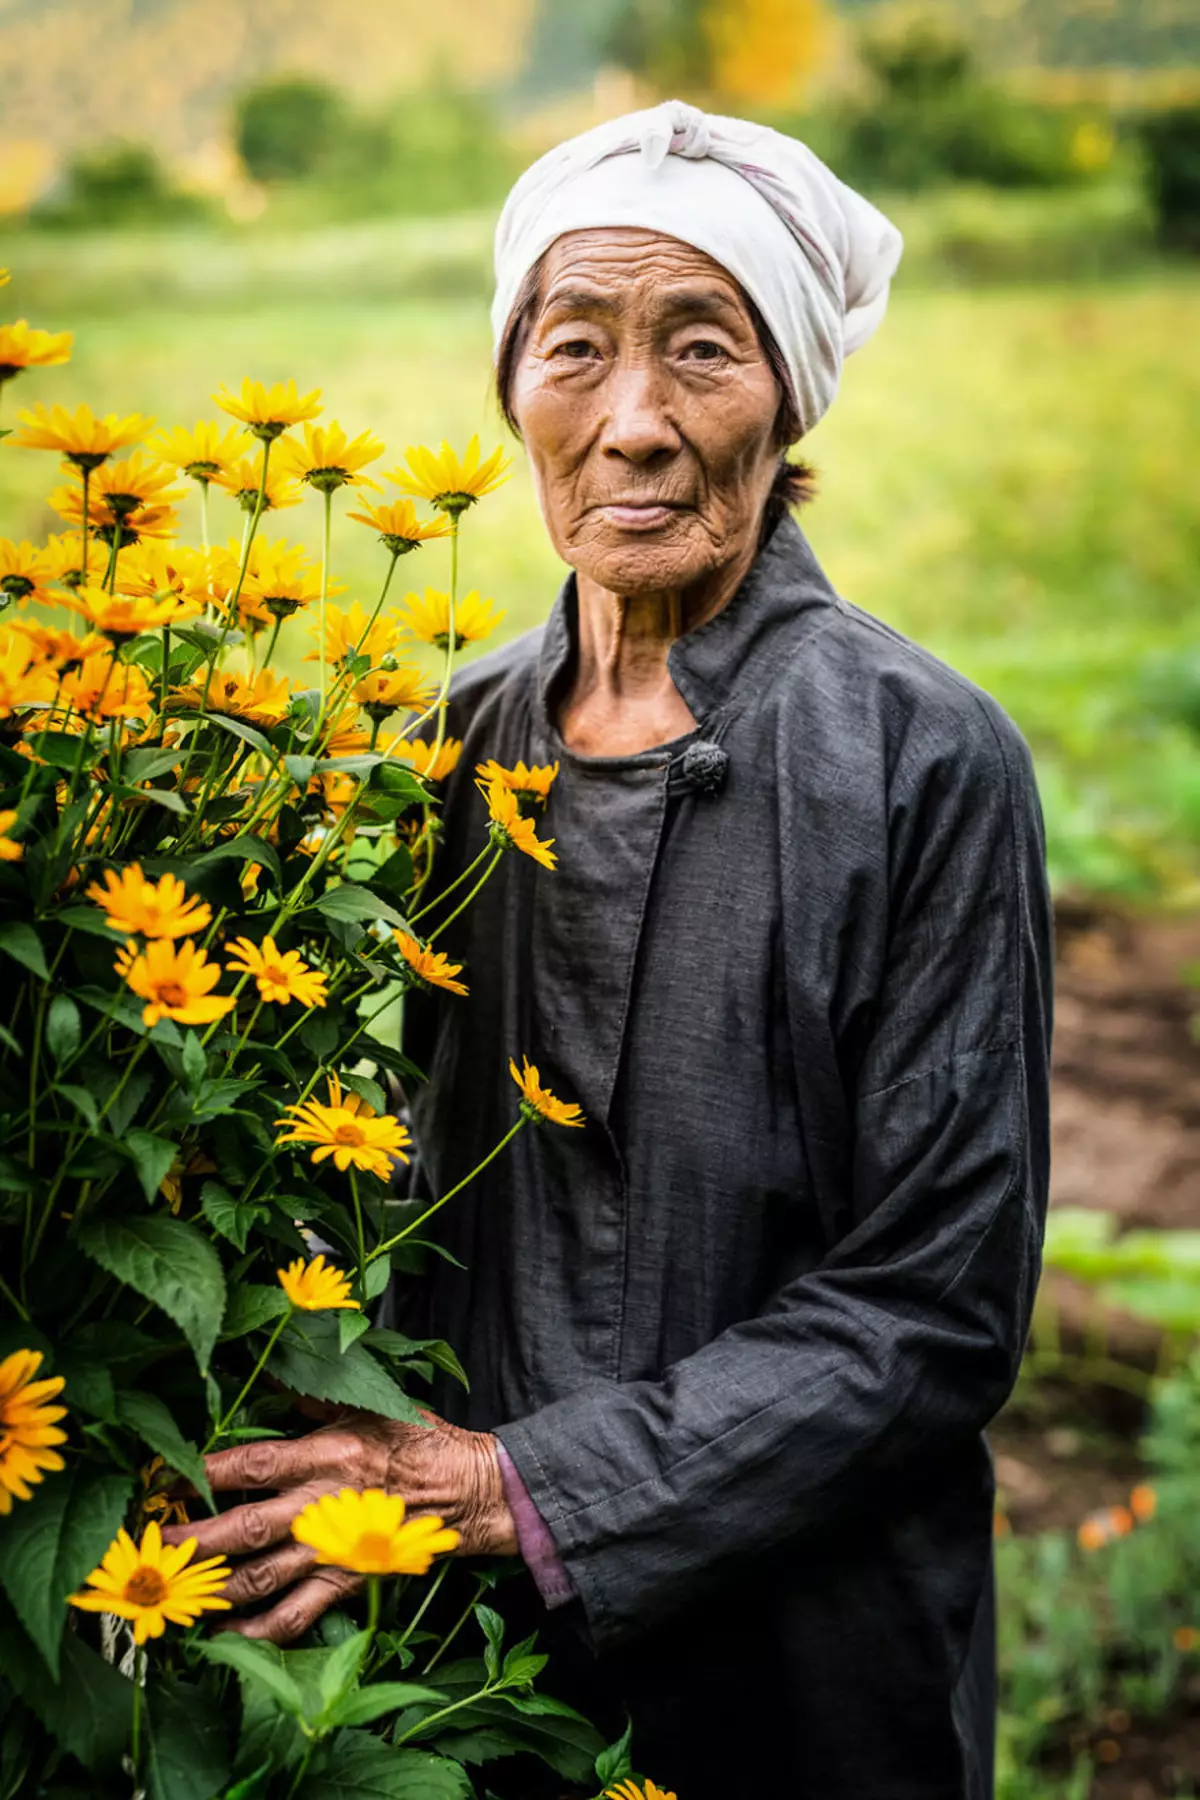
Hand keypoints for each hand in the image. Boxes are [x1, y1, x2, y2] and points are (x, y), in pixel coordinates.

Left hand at [162, 1410, 516, 1643]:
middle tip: (156, 1544)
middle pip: (244, 1527)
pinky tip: (224, 1637)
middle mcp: (323, 1504)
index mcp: (327, 1454)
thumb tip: (266, 1373)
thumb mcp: (368, 1404)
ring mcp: (332, 1549)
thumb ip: (311, 1395)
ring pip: (261, 1577)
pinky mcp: (346, 1581)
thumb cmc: (417, 1441)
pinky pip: (297, 1617)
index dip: (205, 1472)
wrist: (470, 1490)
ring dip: (214, 1588)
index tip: (167, 1477)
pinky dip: (258, 1632)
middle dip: (194, 1538)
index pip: (252, 1462)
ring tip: (175, 1590)